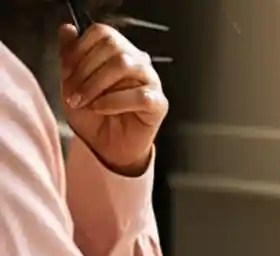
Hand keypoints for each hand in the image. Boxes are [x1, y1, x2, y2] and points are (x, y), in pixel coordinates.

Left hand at [59, 23, 168, 176]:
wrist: (105, 147)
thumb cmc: (91, 115)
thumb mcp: (71, 83)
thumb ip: (70, 56)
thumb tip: (67, 29)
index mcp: (118, 52)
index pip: (102, 33)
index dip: (80, 48)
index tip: (65, 71)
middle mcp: (138, 62)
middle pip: (113, 46)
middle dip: (85, 70)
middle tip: (72, 92)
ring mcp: (151, 82)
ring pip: (126, 65)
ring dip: (96, 84)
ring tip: (83, 101)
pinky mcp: (158, 103)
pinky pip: (139, 96)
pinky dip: (113, 102)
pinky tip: (100, 109)